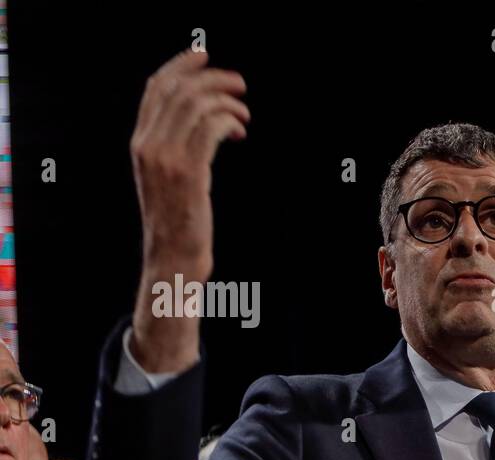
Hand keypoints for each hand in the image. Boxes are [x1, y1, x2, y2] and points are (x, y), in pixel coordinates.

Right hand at [129, 50, 248, 371]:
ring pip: (197, 106)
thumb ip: (175, 147)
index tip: (204, 56)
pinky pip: (211, 128)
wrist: (173, 259)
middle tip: (239, 84)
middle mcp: (147, 146)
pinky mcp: (189, 173)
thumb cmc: (179, 222)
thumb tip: (202, 121)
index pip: (155, 88)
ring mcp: (166, 159)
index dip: (181, 67)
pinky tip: (241, 131)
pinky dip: (230, 121)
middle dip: (211, 78)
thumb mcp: (169, 178)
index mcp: (139, 143)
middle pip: (178, 90)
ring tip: (244, 114)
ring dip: (227, 102)